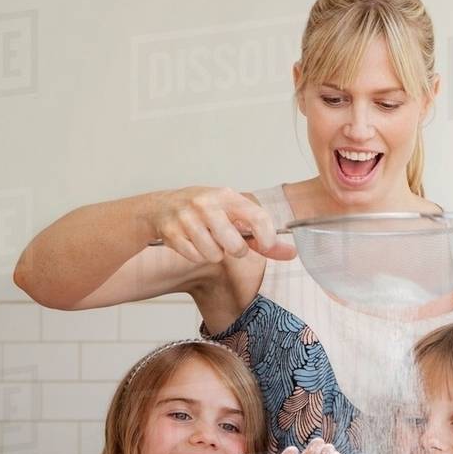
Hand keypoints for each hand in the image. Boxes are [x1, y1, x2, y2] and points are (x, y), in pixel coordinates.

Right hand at [147, 185, 295, 262]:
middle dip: (235, 251)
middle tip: (228, 243)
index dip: (267, 238)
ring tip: (208, 240)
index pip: (257, 218)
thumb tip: (292, 253)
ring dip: (214, 254)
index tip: (266, 246)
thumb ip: (262, 237)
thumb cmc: (205, 212)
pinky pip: (195, 257)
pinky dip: (196, 255)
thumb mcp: (233, 215)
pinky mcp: (171, 232)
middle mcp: (206, 203)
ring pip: (214, 255)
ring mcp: (186, 217)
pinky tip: (192, 242)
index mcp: (227, 196)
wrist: (160, 207)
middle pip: (235, 246)